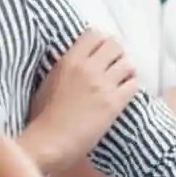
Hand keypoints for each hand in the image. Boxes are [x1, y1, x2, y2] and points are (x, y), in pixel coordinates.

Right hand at [28, 28, 138, 168]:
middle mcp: (88, 68)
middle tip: (113, 66)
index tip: (100, 52)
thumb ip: (63, 66)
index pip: (94, 34)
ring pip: (127, 63)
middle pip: (114, 44)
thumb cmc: (42, 117)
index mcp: (69, 60)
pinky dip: (131, 86)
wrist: (48, 142)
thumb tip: (76, 59)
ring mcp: (102, 85)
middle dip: (117, 54)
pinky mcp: (114, 103)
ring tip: (121, 80)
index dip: (101, 42)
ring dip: (126, 70)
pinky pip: (133, 84)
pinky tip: (124, 94)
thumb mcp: (48, 81)